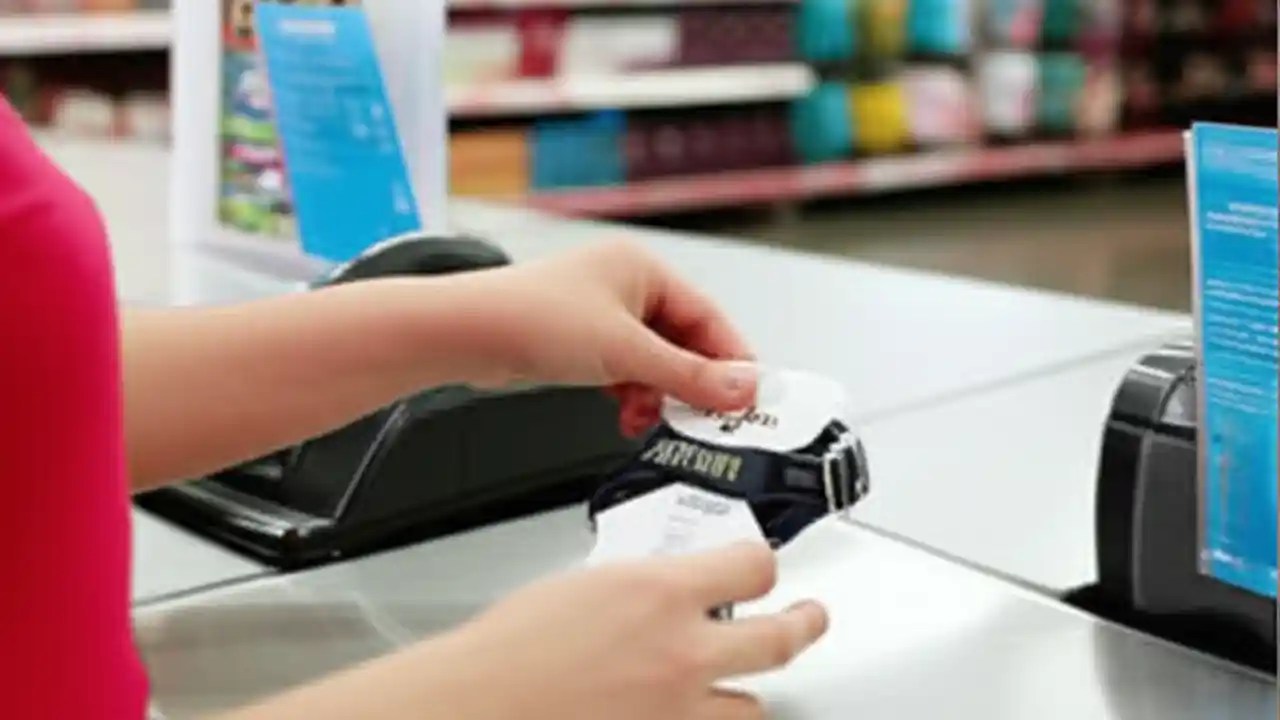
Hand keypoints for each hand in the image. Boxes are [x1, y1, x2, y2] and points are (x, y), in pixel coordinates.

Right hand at [415, 543, 825, 719]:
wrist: (472, 707)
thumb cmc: (505, 652)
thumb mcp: (583, 586)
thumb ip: (640, 589)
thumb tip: (666, 594)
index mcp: (660, 594)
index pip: (753, 565)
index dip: (764, 563)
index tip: (764, 565)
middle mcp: (683, 655)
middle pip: (782, 639)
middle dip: (804, 624)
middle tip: (810, 617)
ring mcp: (677, 714)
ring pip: (752, 710)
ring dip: (747, 697)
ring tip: (744, 688)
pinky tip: (692, 718)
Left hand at [489, 240, 757, 435]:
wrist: (465, 334)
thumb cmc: (529, 318)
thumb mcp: (626, 353)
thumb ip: (689, 375)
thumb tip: (741, 386)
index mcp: (643, 269)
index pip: (709, 317)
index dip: (730, 361)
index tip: (746, 397)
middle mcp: (624, 286)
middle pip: (682, 342)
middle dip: (687, 384)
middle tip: (703, 418)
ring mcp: (600, 314)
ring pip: (652, 361)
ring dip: (656, 394)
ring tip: (651, 417)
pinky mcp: (579, 342)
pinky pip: (624, 370)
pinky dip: (630, 394)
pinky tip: (626, 414)